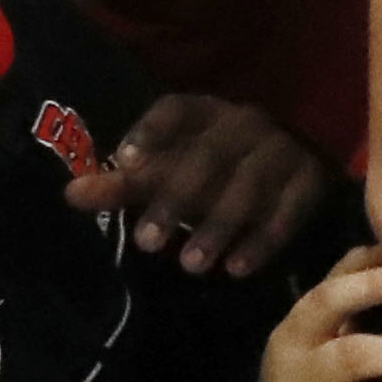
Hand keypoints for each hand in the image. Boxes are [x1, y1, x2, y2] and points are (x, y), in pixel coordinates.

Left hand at [68, 90, 331, 276]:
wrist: (298, 164)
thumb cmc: (217, 168)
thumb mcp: (171, 169)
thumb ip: (125, 184)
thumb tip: (69, 195)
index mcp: (204, 112)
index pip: (174, 110)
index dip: (150, 131)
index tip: (124, 162)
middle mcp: (244, 122)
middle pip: (208, 158)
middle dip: (176, 200)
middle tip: (146, 244)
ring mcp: (282, 148)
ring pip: (249, 187)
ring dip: (218, 227)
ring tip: (190, 266)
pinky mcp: (312, 179)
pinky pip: (289, 211)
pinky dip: (263, 241)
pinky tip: (238, 270)